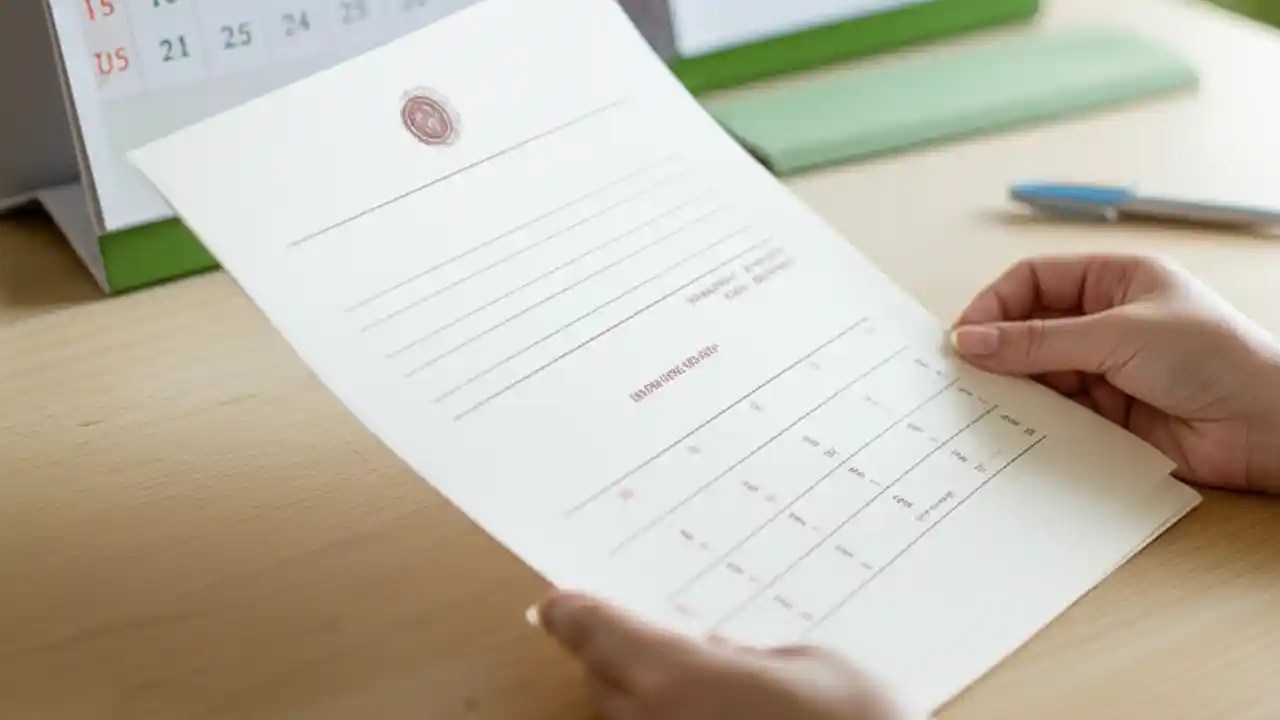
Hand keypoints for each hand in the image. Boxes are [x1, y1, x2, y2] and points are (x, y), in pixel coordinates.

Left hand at [534, 592, 918, 719]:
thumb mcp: (813, 665)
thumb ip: (753, 657)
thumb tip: (723, 659)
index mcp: (678, 679)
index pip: (597, 633)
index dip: (574, 613)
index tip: (557, 602)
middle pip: (601, 684)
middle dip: (611, 656)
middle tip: (632, 632)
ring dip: (639, 699)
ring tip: (682, 681)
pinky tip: (707, 713)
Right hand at [950, 254, 1279, 491]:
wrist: (1269, 426)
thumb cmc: (1215, 358)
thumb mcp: (1118, 335)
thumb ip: (1039, 341)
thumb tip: (970, 340)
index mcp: (1116, 280)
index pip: (1036, 281)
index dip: (996, 304)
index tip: (965, 335)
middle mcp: (1109, 322)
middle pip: (1031, 328)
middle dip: (997, 347)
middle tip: (961, 372)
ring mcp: (1109, 369)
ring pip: (1040, 373)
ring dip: (1013, 386)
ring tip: (983, 403)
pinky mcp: (1110, 416)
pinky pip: (1057, 413)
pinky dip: (1034, 419)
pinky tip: (1016, 427)